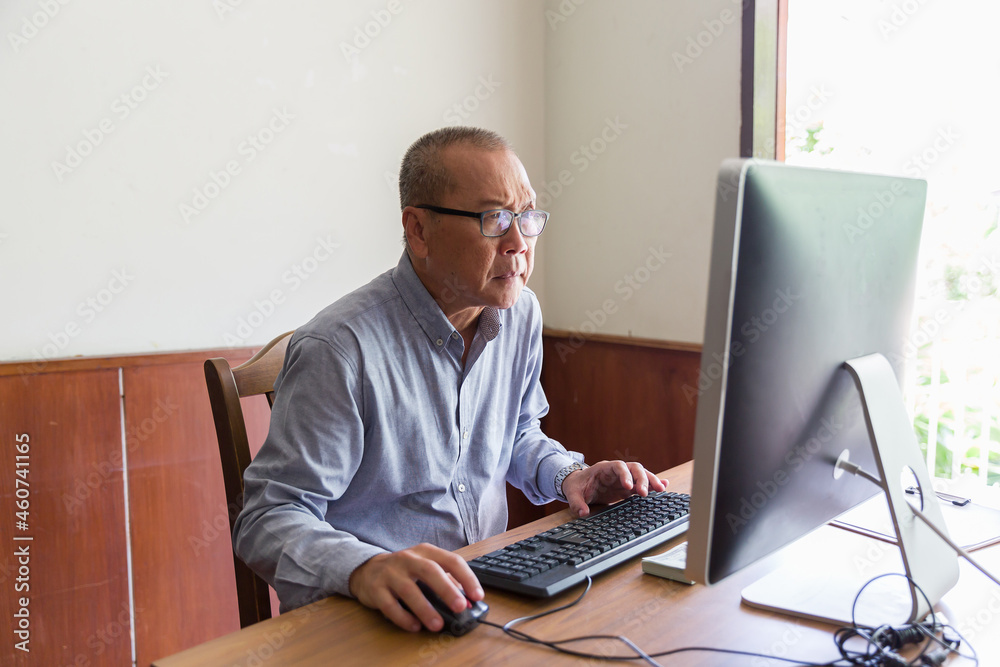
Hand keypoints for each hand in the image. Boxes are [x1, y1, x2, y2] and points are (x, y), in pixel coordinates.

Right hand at [347, 543, 483, 632]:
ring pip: (409, 589)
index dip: (467, 578)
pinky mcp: (376, 588)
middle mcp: (408, 558)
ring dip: (425, 608)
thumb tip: (468, 601)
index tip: (477, 595)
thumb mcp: (426, 568)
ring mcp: (390, 572)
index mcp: (426, 552)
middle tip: (460, 607)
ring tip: (437, 625)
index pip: (451, 561)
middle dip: (447, 590)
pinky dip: (403, 617)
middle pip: (430, 571)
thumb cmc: (404, 571)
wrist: (368, 570)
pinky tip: (414, 626)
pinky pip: (389, 604)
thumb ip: (447, 581)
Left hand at [561, 460, 667, 517]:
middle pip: (634, 468)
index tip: (628, 487)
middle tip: (645, 493)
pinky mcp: (627, 487)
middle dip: (641, 479)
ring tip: (661, 490)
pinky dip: (652, 485)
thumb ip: (576, 503)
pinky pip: (642, 484)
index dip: (625, 474)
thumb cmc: (577, 485)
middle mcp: (617, 471)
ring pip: (641, 475)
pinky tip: (663, 487)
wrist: (578, 484)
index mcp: (604, 468)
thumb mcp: (572, 493)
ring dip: (651, 481)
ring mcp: (624, 478)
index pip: (618, 466)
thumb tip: (583, 513)